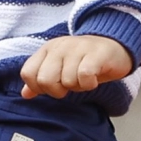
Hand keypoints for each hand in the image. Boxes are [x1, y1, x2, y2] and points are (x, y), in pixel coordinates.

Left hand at [19, 33, 134, 99]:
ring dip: (78, 86)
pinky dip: (89, 84)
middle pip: (45, 80)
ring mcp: (77, 49)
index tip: (54, 85)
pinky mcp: (95, 55)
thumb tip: (25, 94)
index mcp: (47, 50)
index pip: (28, 73)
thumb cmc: (85, 61)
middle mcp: (59, 47)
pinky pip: (84, 77)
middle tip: (71, 85)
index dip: (39, 87)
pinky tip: (94, 79)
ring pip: (67, 81)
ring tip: (85, 78)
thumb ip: (40, 80)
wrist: (115, 46)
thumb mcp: (59, 67)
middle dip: (58, 90)